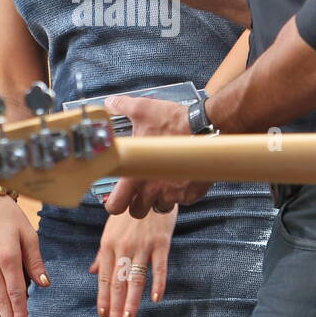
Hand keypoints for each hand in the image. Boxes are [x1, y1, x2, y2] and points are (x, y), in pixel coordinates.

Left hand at [89, 206, 176, 316]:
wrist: (151, 187)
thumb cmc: (130, 211)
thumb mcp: (112, 229)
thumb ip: (103, 253)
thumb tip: (93, 271)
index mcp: (108, 245)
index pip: (105, 277)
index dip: (104, 297)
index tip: (103, 315)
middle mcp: (123, 247)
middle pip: (119, 282)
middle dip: (116, 305)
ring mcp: (143, 245)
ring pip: (136, 278)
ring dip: (132, 300)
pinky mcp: (161, 242)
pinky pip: (159, 266)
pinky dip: (158, 283)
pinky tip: (156, 298)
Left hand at [101, 95, 211, 218]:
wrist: (207, 128)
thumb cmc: (175, 122)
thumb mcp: (143, 110)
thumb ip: (122, 106)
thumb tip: (108, 103)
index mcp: (135, 175)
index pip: (116, 205)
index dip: (115, 203)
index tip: (118, 195)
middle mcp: (152, 189)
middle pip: (137, 212)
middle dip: (136, 205)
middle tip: (140, 192)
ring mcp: (173, 194)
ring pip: (160, 208)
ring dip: (159, 199)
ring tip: (161, 182)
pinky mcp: (191, 194)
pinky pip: (182, 201)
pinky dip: (180, 193)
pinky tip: (180, 178)